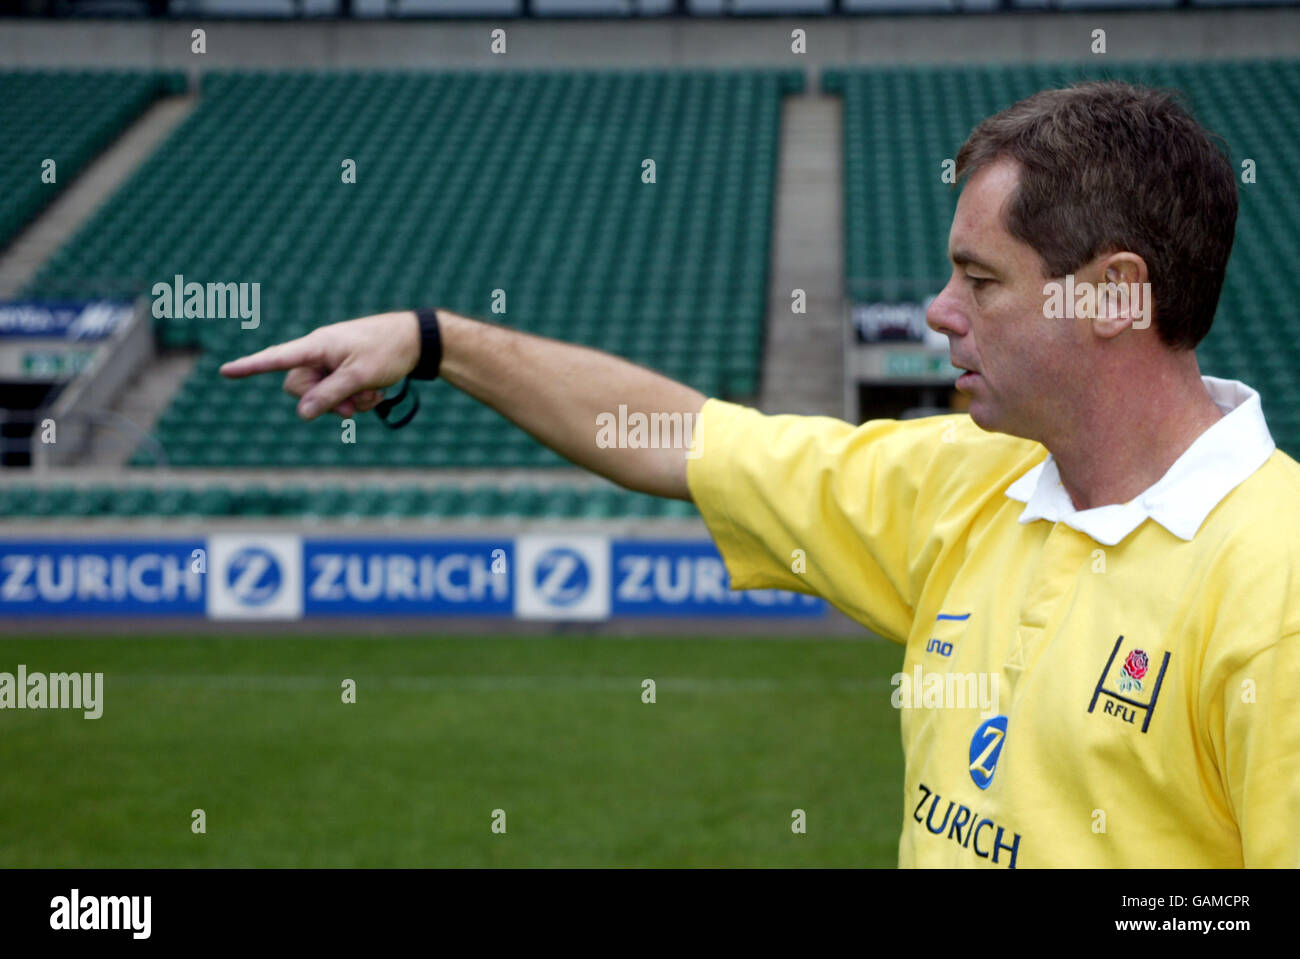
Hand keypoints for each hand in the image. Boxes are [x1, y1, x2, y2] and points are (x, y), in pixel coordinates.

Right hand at [218, 311, 420, 418]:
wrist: (416, 340)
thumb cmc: (388, 351)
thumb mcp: (360, 376)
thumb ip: (330, 395)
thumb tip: (302, 414)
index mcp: (317, 346)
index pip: (277, 357)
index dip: (250, 366)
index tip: (225, 371)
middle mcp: (318, 352)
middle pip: (300, 387)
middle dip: (325, 403)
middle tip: (354, 407)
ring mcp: (330, 362)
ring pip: (321, 395)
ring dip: (345, 403)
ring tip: (371, 396)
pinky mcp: (343, 370)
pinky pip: (337, 393)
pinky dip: (355, 398)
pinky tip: (375, 394)